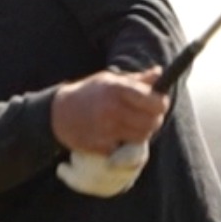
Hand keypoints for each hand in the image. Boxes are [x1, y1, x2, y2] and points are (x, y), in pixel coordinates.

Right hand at [51, 70, 168, 155]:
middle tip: (149, 117)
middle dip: (154, 120)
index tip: (160, 103)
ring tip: (132, 125)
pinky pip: (124, 147)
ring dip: (141, 133)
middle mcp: (112, 109)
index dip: (161, 103)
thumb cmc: (89, 93)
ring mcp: (106, 130)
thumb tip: (159, 73)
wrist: (59, 114)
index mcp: (117, 89)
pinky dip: (123, 143)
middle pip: (151, 122)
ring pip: (141, 137)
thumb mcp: (110, 80)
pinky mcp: (101, 146)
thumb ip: (137, 79)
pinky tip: (115, 134)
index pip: (154, 102)